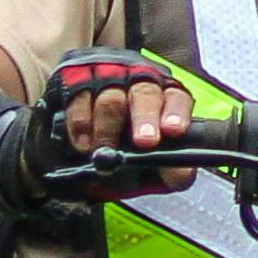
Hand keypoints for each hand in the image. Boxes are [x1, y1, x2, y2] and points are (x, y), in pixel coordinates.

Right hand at [41, 50, 193, 191]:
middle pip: (145, 94)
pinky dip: (82, 126)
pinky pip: (79, 101)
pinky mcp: (76, 84)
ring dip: (108, 129)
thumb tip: (181, 176)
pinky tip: (84, 145)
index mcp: (164, 98)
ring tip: (105, 154)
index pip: (176, 99)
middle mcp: (138, 83)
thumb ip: (169, 171)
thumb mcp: (152, 165)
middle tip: (144, 142)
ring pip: (111, 99)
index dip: (176, 113)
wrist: (80, 133)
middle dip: (145, 118)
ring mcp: (107, 80)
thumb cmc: (124, 148)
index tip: (174, 130)